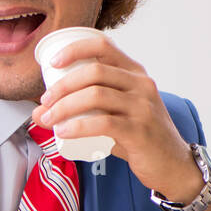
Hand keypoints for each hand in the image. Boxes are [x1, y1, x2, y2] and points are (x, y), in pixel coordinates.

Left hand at [30, 33, 197, 197]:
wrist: (172, 164)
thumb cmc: (138, 135)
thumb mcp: (111, 115)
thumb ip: (80, 111)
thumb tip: (39, 112)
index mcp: (134, 73)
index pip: (104, 46)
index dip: (75, 49)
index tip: (53, 63)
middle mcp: (142, 84)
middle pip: (94, 72)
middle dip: (62, 86)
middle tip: (45, 101)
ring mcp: (143, 107)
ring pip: (96, 95)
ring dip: (64, 107)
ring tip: (49, 119)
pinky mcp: (141, 131)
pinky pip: (104, 123)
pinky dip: (78, 126)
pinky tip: (63, 132)